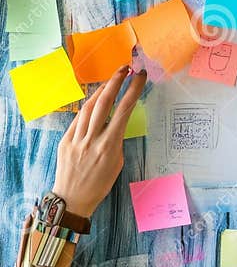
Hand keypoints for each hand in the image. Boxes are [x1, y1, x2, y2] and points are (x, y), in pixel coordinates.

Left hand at [52, 66, 146, 217]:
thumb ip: (116, 140)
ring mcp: (76, 139)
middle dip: (115, 81)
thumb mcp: (117, 162)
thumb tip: (116, 123)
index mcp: (110, 145)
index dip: (133, 90)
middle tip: (124, 68)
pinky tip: (94, 101)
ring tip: (111, 81)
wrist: (73, 198)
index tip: (140, 76)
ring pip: (89, 107)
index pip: (124, 110)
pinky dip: (87, 107)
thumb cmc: (100, 184)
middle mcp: (92, 139)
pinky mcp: (65, 140)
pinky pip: (78, 118)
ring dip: (101, 91)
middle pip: (104, 102)